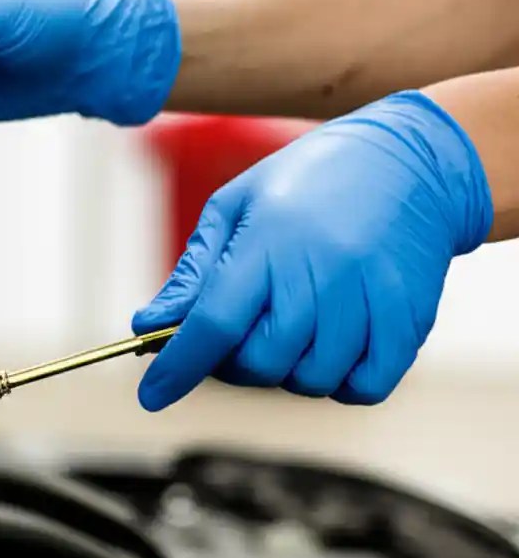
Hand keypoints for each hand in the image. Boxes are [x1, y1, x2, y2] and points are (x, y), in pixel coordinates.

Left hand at [132, 91, 492, 410]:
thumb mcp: (235, 206)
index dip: (178, 367)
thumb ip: (193, 274)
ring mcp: (370, 300)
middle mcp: (321, 274)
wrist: (410, 161)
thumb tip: (147, 326)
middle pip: (260, 363)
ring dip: (289, 370)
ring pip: (310, 381)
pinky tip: (333, 345)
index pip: (214, 324)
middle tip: (240, 331)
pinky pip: (364, 388)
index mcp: (269, 243)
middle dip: (235, 363)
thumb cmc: (308, 181)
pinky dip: (341, 382)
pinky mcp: (410, 321)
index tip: (151, 396)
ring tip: (295, 324)